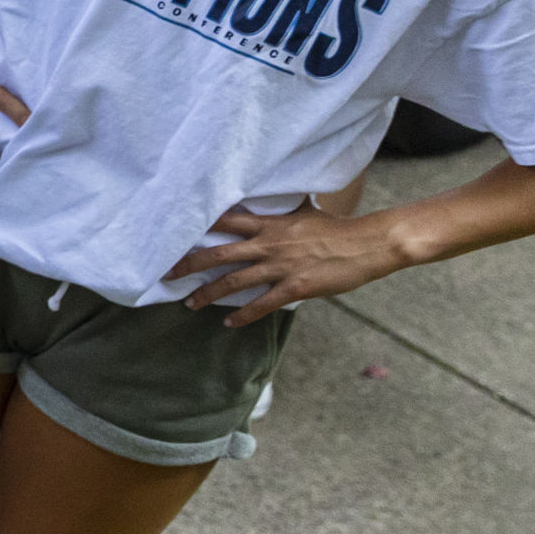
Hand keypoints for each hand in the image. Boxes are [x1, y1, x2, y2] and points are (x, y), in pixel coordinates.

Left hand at [170, 201, 411, 325]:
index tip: (173, 233)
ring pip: (233, 282)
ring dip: (208, 294)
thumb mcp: (302, 214)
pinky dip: (243, 315)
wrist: (366, 244)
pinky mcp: (294, 287)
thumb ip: (278, 215)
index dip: (197, 226)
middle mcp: (268, 244)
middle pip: (218, 253)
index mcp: (269, 224)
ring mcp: (280, 266)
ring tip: (190, 304)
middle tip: (167, 274)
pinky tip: (229, 323)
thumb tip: (264, 210)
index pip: (224, 220)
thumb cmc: (336, 229)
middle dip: (188, 264)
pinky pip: (262, 304)